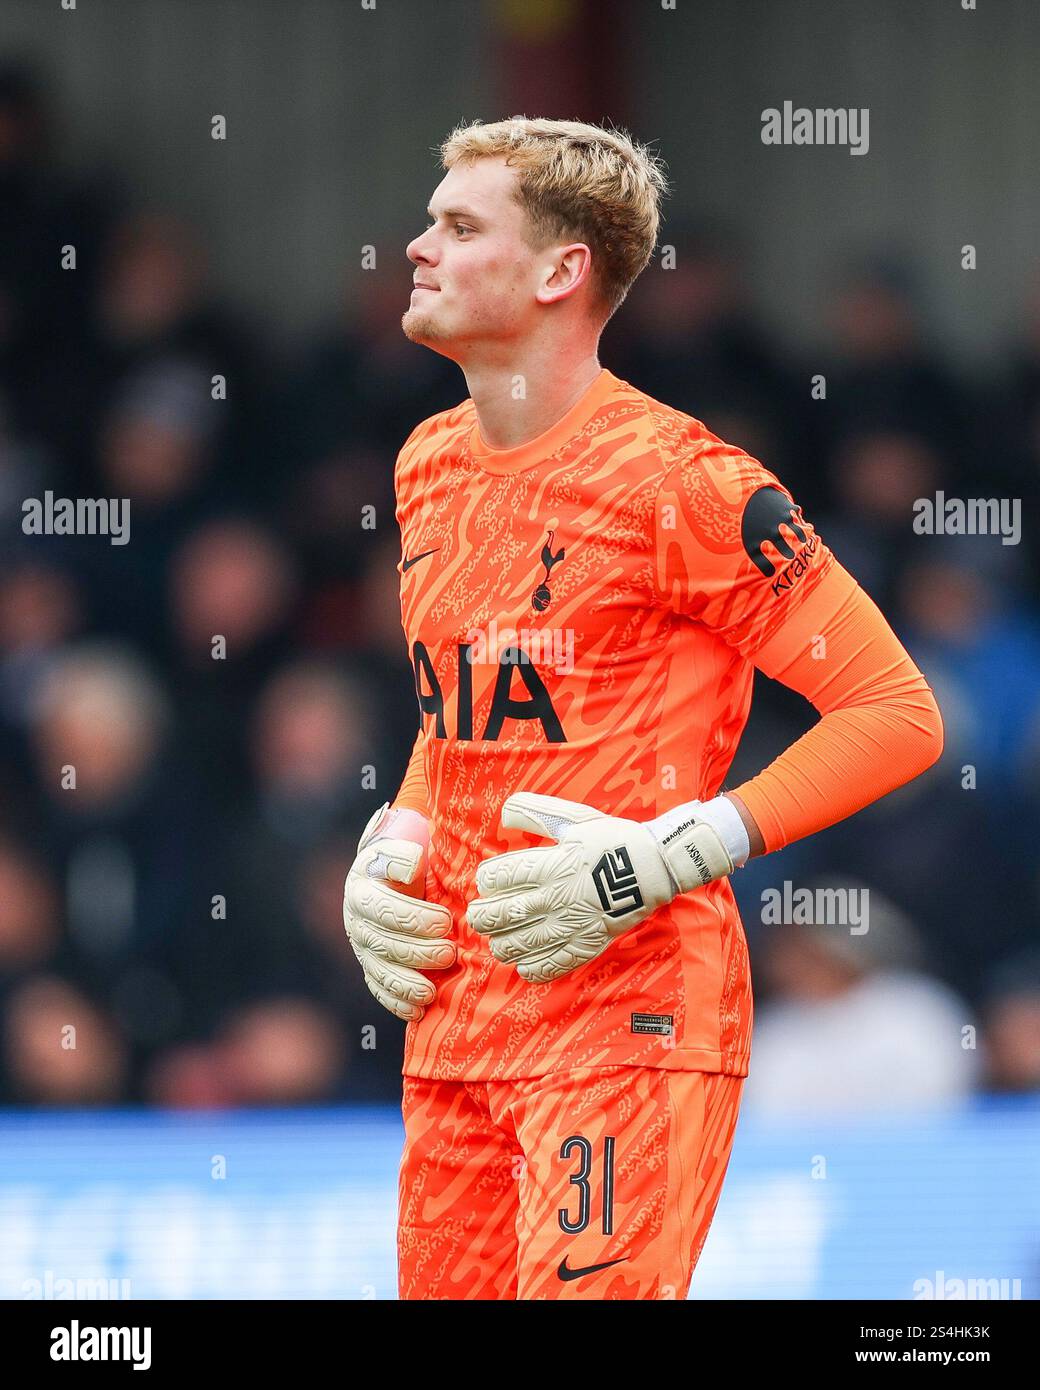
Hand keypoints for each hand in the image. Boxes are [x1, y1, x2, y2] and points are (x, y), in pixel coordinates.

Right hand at [343, 803, 454, 1019]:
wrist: (394, 876)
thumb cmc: (407, 861)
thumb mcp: (403, 849)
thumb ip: (403, 854)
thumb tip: (413, 863)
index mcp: (362, 889)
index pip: (382, 908)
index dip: (414, 918)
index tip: (446, 921)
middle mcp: (357, 921)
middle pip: (382, 943)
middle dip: (417, 952)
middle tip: (449, 953)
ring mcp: (364, 947)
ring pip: (379, 970)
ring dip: (405, 983)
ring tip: (431, 991)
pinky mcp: (372, 967)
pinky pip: (378, 989)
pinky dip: (396, 1002)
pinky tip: (417, 1011)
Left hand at [467, 792, 734, 982]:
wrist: (654, 868)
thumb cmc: (612, 840)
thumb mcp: (575, 819)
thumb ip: (536, 812)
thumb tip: (504, 812)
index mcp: (550, 865)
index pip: (498, 877)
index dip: (486, 880)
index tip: (488, 881)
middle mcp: (555, 898)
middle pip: (500, 915)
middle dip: (482, 916)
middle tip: (480, 913)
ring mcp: (570, 926)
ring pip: (516, 945)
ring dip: (500, 942)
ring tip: (500, 936)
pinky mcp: (585, 946)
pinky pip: (548, 967)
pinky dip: (529, 967)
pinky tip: (525, 959)